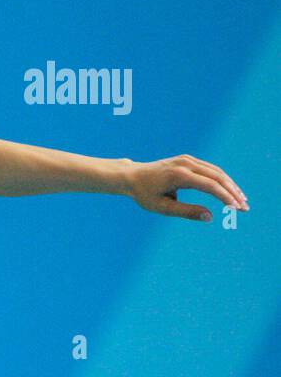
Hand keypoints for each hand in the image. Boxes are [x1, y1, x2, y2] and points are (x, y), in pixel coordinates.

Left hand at [125, 154, 248, 221]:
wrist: (132, 176)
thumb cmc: (144, 194)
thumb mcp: (162, 207)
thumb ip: (186, 212)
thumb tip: (210, 216)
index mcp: (179, 175)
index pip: (209, 186)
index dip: (225, 197)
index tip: (237, 209)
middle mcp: (185, 164)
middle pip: (217, 177)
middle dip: (233, 192)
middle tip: (245, 208)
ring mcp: (187, 159)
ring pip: (216, 171)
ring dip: (230, 186)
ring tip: (241, 201)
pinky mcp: (188, 160)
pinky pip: (210, 169)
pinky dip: (221, 179)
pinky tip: (229, 190)